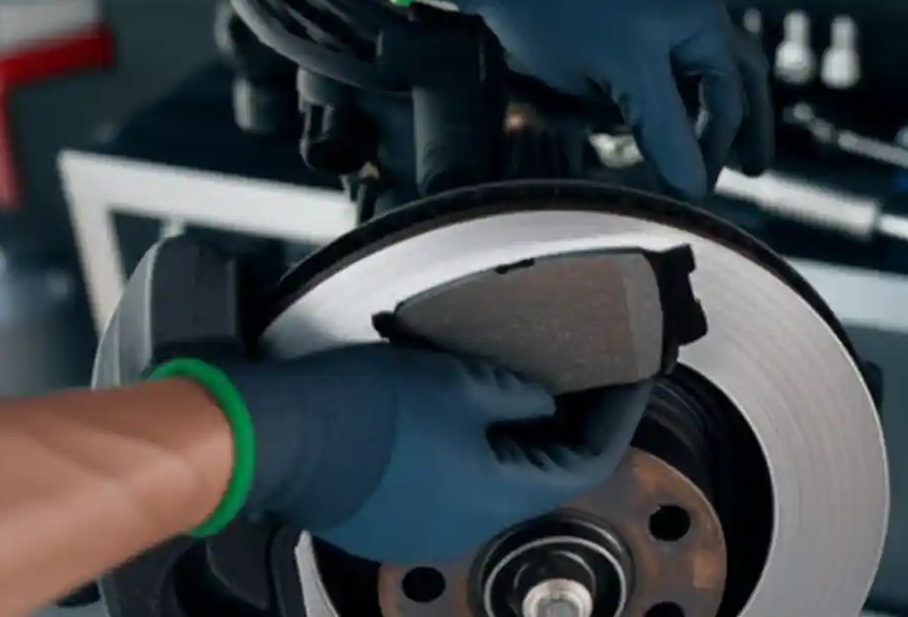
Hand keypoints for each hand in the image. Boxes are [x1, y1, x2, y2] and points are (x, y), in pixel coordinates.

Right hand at [226, 345, 652, 563]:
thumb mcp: (461, 382)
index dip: (613, 418)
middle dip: (560, 427)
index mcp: (497, 497)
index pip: (585, 464)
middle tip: (573, 380)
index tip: (629, 385)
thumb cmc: (360, 410)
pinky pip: (447, 485)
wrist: (279, 436)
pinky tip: (453, 415)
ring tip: (509, 388)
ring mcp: (426, 528)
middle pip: (537, 476)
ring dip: (509, 438)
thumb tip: (541, 403)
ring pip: (490, 480)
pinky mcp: (390, 519)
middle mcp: (467, 526)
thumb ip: (517, 395)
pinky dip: (466, 451)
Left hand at [414, 0, 772, 200]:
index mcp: (701, 21)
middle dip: (743, 127)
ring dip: (705, 118)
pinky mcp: (627, 29)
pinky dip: (671, 104)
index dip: (715, 149)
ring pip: (699, 77)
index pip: (727, 98)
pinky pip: (664, 71)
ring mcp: (659, 20)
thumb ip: (665, 131)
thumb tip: (695, 189)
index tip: (695, 195)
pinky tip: (663, 130)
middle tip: (752, 171)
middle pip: (735, 79)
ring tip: (705, 157)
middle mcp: (689, 17)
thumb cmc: (568, 12)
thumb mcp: (625, 75)